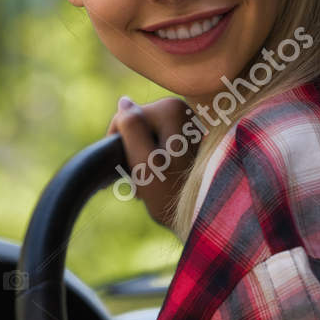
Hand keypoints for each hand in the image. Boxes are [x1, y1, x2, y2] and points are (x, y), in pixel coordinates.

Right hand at [106, 95, 199, 230]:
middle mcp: (184, 109)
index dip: (118, 146)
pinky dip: (154, 163)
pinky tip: (160, 182)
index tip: (128, 172)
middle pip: (137, 127)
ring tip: (149, 186)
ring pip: (145, 138)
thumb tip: (123, 101)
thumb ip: (131, 128)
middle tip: (140, 183)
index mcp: (172, 108)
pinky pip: (158, 146)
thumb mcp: (144, 163)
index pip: (124, 118)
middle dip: (132, 154)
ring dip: (141, 162)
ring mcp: (188, 123)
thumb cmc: (172, 195)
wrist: (202, 218)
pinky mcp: (189, 139)